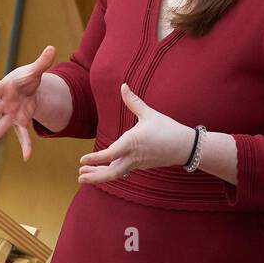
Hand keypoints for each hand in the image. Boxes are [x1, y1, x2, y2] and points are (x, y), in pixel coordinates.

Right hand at [0, 46, 55, 160]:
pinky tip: (27, 157)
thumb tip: (52, 48)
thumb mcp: (35, 70)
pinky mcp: (20, 122)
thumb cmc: (26, 78)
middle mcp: (4, 103)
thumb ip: (42, 62)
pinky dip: (25, 145)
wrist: (29, 88)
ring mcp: (10, 114)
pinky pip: (22, 135)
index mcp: (5, 88)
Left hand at [77, 84, 194, 183]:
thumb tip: (123, 85)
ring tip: (83, 175)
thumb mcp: (149, 114)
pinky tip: (101, 170)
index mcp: (132, 143)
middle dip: (94, 176)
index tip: (82, 160)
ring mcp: (137, 164)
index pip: (110, 154)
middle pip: (111, 173)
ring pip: (115, 174)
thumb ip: (133, 101)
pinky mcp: (140, 166)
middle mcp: (133, 156)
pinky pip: (122, 171)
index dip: (95, 159)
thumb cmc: (167, 128)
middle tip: (79, 177)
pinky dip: (109, 172)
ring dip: (99, 176)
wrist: (185, 146)